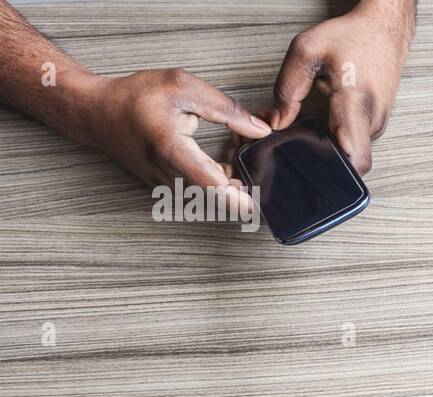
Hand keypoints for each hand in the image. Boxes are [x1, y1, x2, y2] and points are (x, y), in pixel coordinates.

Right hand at [68, 68, 268, 208]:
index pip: (213, 188)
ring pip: (216, 192)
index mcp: (171, 151)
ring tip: (236, 143)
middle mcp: (169, 177)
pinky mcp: (170, 188)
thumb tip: (260, 131)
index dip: (242, 198)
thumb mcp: (183, 87)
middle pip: (222, 192)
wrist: (96, 113)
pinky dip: (223, 175)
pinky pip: (205, 190)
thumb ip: (226, 109)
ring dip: (236, 174)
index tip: (263, 200)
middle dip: (247, 174)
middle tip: (249, 145)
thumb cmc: (134, 97)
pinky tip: (227, 153)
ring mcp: (168, 187)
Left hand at [270, 0, 415, 174]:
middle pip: (347, 161)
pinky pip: (355, 141)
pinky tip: (325, 121)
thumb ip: (287, 88)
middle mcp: (371, 120)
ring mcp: (377, 124)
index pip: (356, 159)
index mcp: (355, 104)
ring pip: (350, 152)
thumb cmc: (352, 36)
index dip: (335, 174)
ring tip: (309, 129)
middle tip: (296, 146)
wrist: (385, 28)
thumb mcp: (307, 51)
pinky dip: (338, 137)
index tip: (313, 173)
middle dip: (321, 160)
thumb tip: (278, 122)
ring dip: (329, 147)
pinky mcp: (376, 123)